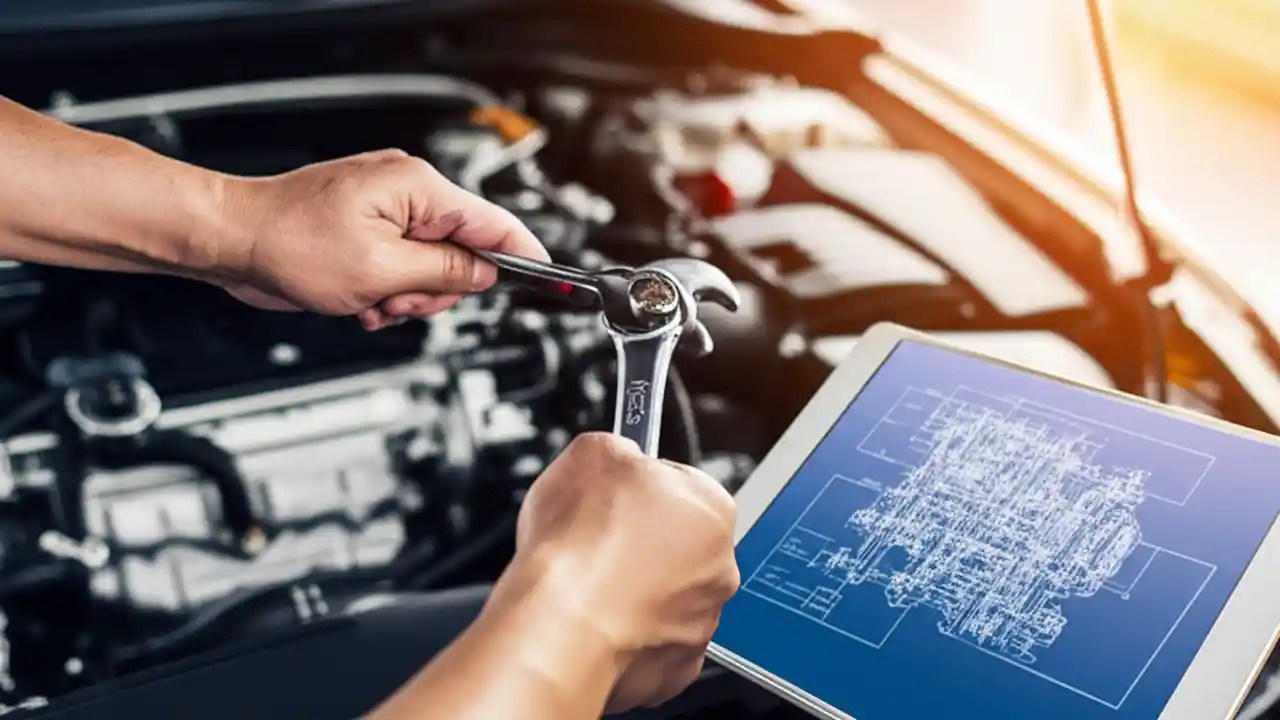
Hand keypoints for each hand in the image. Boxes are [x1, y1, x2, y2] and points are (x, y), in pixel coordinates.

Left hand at [217, 149, 546, 329]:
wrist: (232, 241)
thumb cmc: (289, 242)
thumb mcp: (381, 270)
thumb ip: (444, 271)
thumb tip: (485, 272)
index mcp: (416, 188)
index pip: (492, 223)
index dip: (524, 255)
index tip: (551, 277)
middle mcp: (406, 194)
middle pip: (462, 255)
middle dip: (436, 289)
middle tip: (400, 298)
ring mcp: (386, 214)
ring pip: (431, 271)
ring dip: (406, 298)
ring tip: (371, 300)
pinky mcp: (368, 233)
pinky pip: (401, 271)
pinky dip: (387, 294)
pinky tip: (360, 299)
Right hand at [505, 433, 739, 712]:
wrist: (561, 625)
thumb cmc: (579, 546)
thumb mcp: (590, 452)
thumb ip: (616, 448)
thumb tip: (615, 453)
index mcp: (711, 507)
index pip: (680, 485)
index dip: (636, 489)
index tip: (612, 495)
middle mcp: (719, 567)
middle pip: (676, 544)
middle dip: (639, 543)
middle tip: (594, 542)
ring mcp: (700, 622)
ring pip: (665, 597)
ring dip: (632, 590)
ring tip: (586, 585)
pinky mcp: (675, 669)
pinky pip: (650, 643)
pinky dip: (625, 634)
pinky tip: (594, 621)